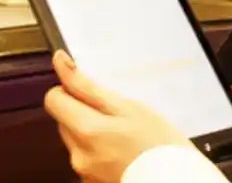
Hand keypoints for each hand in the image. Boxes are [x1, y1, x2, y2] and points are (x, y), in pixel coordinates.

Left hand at [44, 51, 191, 182]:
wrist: (178, 182)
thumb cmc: (160, 145)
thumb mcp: (128, 107)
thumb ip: (87, 87)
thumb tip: (60, 62)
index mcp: (86, 131)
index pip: (53, 99)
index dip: (69, 90)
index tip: (88, 90)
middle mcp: (78, 155)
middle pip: (64, 120)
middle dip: (84, 113)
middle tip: (116, 116)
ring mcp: (84, 172)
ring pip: (76, 139)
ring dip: (92, 133)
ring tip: (123, 136)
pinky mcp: (91, 182)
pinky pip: (87, 158)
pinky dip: (100, 152)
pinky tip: (122, 153)